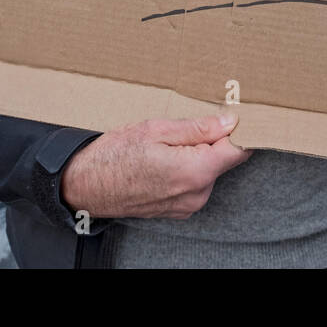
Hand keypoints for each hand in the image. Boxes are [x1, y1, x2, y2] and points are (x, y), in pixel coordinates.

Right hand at [60, 113, 250, 218]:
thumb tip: (230, 122)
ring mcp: (188, 206)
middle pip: (222, 160)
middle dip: (211, 140)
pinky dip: (187, 170)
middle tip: (182, 128)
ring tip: (165, 146)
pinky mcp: (179, 211)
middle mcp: (196, 194)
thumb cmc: (114, 155)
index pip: (238, 150)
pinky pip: (195, 184)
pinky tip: (162, 162)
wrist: (85, 186)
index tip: (236, 115)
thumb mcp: (155, 129)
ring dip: (197, 155)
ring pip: (208, 171)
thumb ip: (198, 128)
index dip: (241, 130)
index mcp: (194, 172)